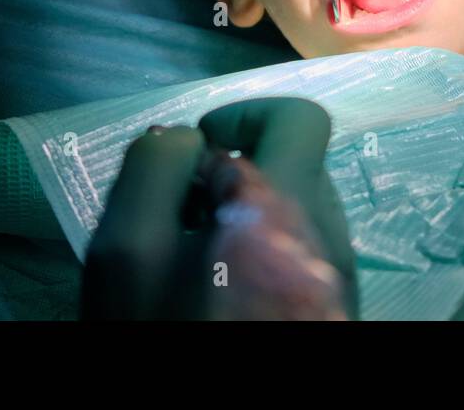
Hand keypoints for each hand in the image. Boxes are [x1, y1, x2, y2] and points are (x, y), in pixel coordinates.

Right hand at [81, 98, 355, 319]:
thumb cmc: (157, 342)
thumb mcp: (124, 262)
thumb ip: (151, 181)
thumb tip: (184, 144)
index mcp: (273, 214)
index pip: (274, 121)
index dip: (210, 126)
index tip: (186, 160)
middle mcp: (321, 232)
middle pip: (303, 137)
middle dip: (249, 141)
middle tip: (202, 184)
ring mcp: (337, 269)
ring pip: (309, 189)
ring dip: (264, 194)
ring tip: (213, 241)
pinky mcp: (339, 301)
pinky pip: (314, 238)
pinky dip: (278, 238)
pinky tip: (238, 279)